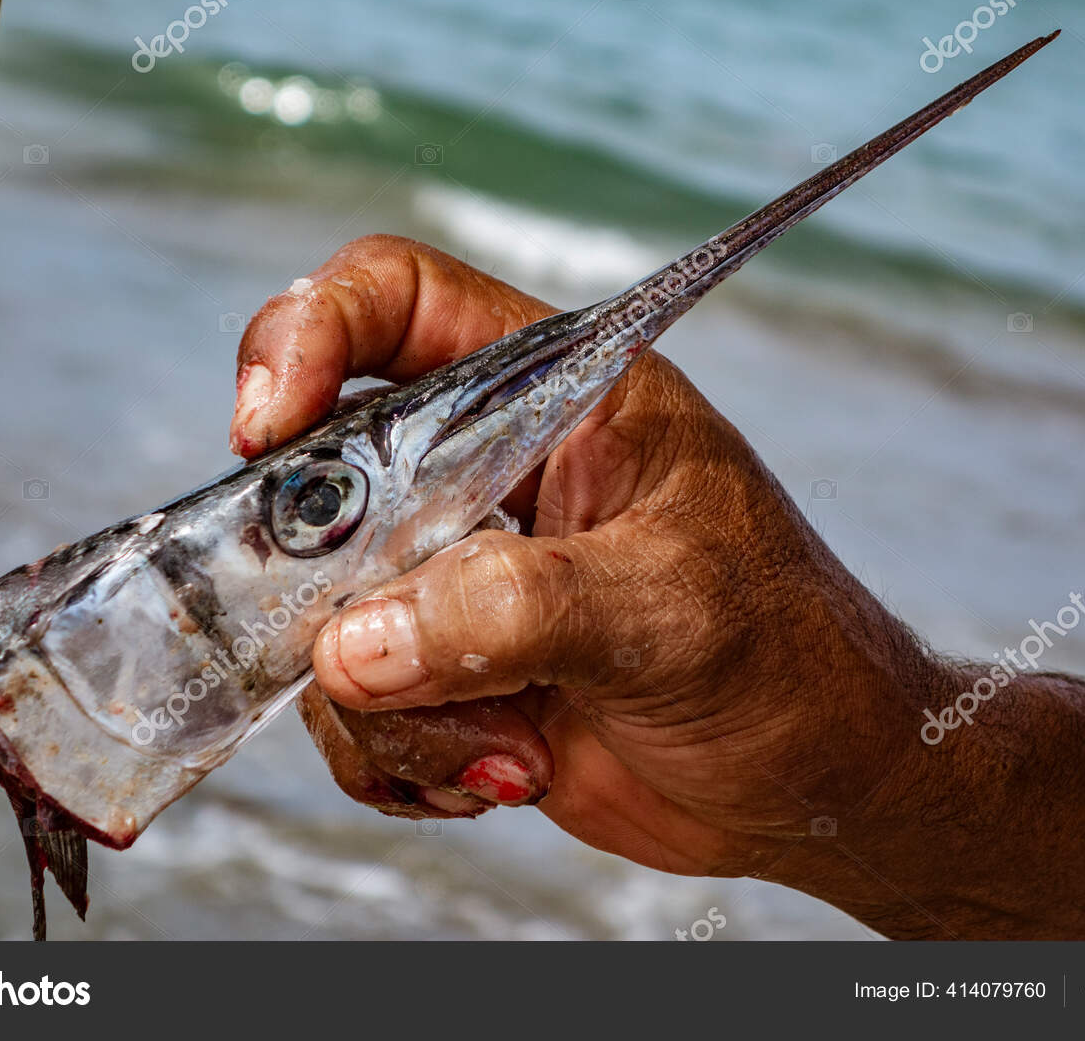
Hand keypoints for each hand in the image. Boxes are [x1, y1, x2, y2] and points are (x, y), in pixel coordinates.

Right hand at [230, 235, 935, 880]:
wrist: (820, 786)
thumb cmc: (789, 659)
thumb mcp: (666, 611)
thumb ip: (513, 610)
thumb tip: (353, 646)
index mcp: (558, 392)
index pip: (396, 298)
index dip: (307, 335)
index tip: (264, 429)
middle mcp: (489, 469)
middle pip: (322, 471)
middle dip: (325, 579)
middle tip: (369, 648)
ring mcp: (457, 575)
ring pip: (325, 616)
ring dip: (397, 707)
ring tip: (517, 743)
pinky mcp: (445, 670)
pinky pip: (350, 705)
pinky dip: (402, 759)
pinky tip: (502, 773)